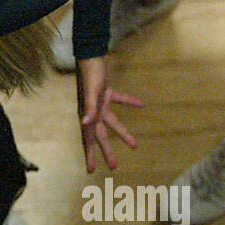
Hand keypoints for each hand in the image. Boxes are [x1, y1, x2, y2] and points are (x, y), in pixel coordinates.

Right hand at [75, 56, 141, 172]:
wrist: (92, 55)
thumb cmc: (90, 74)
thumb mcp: (91, 91)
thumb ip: (89, 108)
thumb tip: (84, 123)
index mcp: (87, 114)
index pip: (88, 139)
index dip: (89, 154)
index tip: (91, 170)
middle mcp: (92, 112)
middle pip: (100, 136)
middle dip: (107, 151)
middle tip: (114, 167)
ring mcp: (99, 103)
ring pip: (112, 122)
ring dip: (123, 133)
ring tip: (134, 145)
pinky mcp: (106, 93)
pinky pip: (118, 101)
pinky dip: (128, 102)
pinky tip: (140, 104)